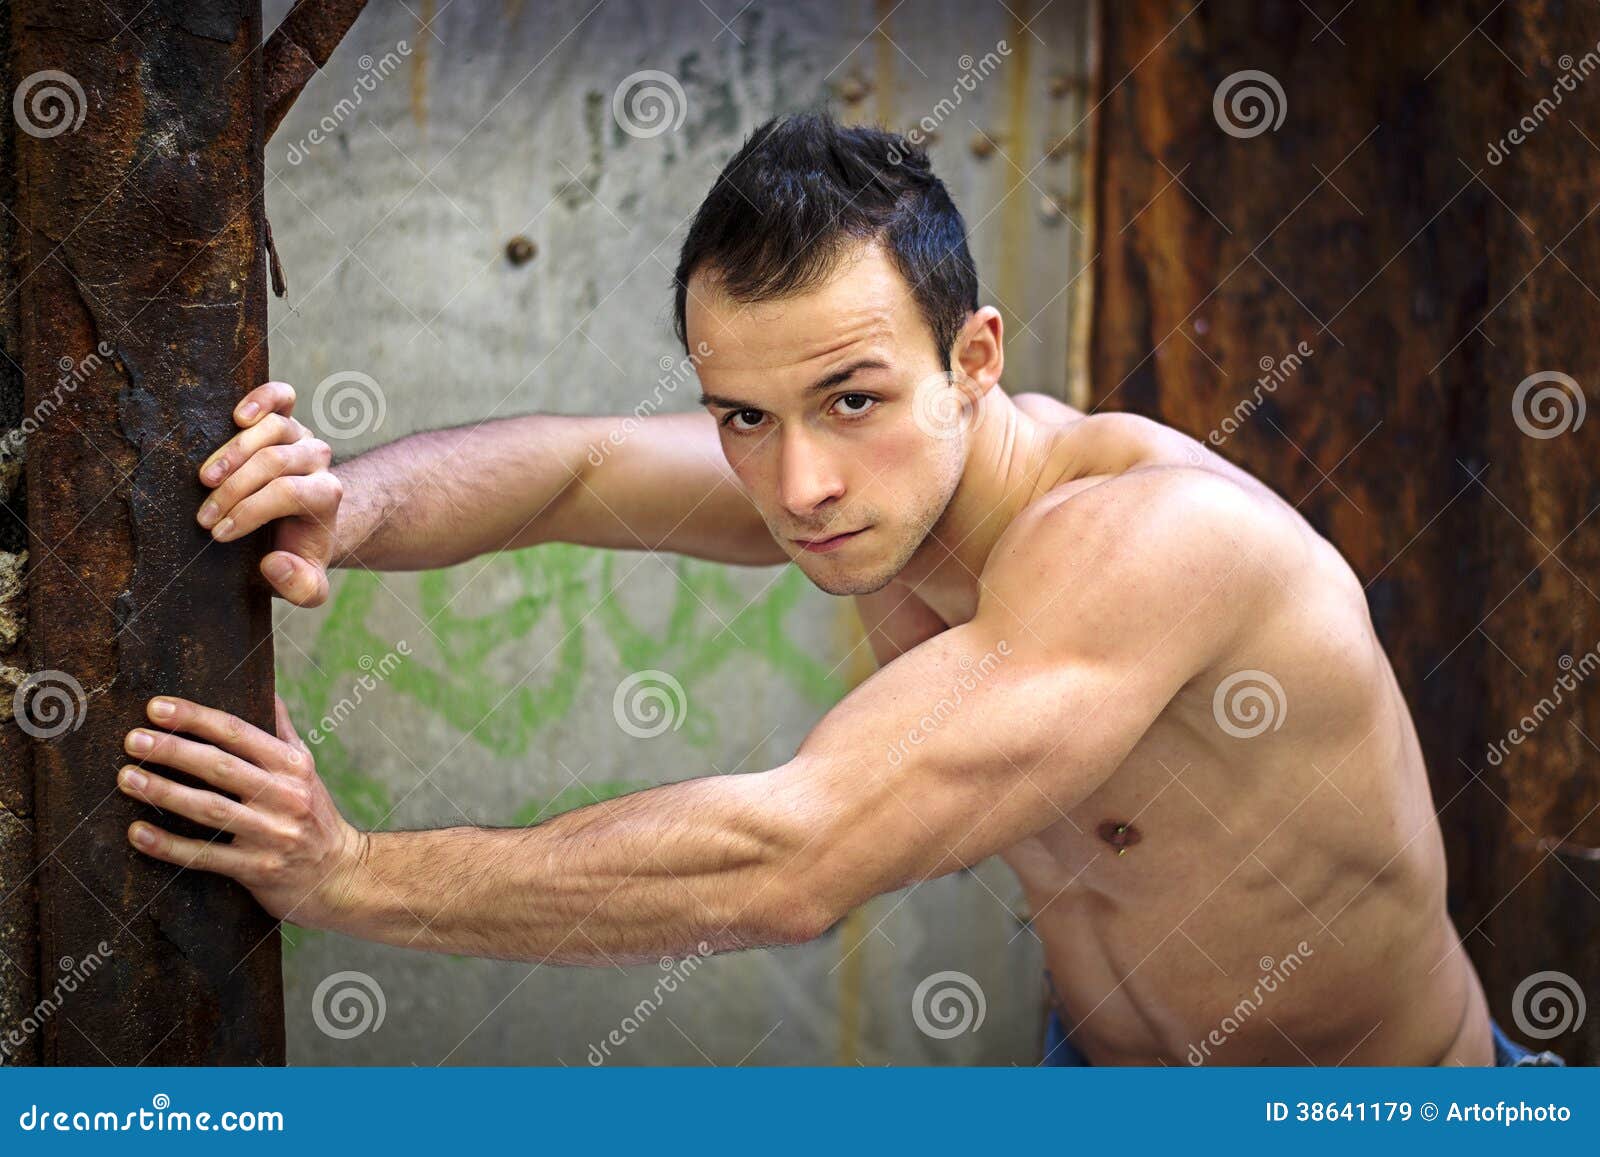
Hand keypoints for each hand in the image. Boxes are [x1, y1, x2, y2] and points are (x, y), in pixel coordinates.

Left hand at [120, 693, 368, 930]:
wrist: (341, 875)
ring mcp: (272, 834)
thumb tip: (267, 692)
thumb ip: (283, 733)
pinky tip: (139, 833)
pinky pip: (206, 856)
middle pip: (220, 767)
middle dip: (173, 751)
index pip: (238, 733)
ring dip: (164, 793)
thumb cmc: (314, 815)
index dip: (195, 718)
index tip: (157, 708)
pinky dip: (169, 846)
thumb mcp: (307, 770)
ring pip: (210, 810)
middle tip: (133, 740)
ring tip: (128, 779)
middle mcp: (285, 796)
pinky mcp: (258, 869)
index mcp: (292, 766)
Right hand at [197, 381, 342, 606]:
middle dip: (234, 490)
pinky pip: (282, 396)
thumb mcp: (306, 584)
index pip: (291, 493)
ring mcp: (302, 437)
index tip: (219, 533)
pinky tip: (237, 416)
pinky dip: (262, 399)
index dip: (252, 510)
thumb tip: (277, 563)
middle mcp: (318, 462)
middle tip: (204, 517)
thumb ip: (302, 587)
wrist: (300, 527)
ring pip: (274, 428)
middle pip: (276, 461)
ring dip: (233, 452)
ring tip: (205, 479)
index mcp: (326, 497)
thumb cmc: (295, 555)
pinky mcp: (285, 419)